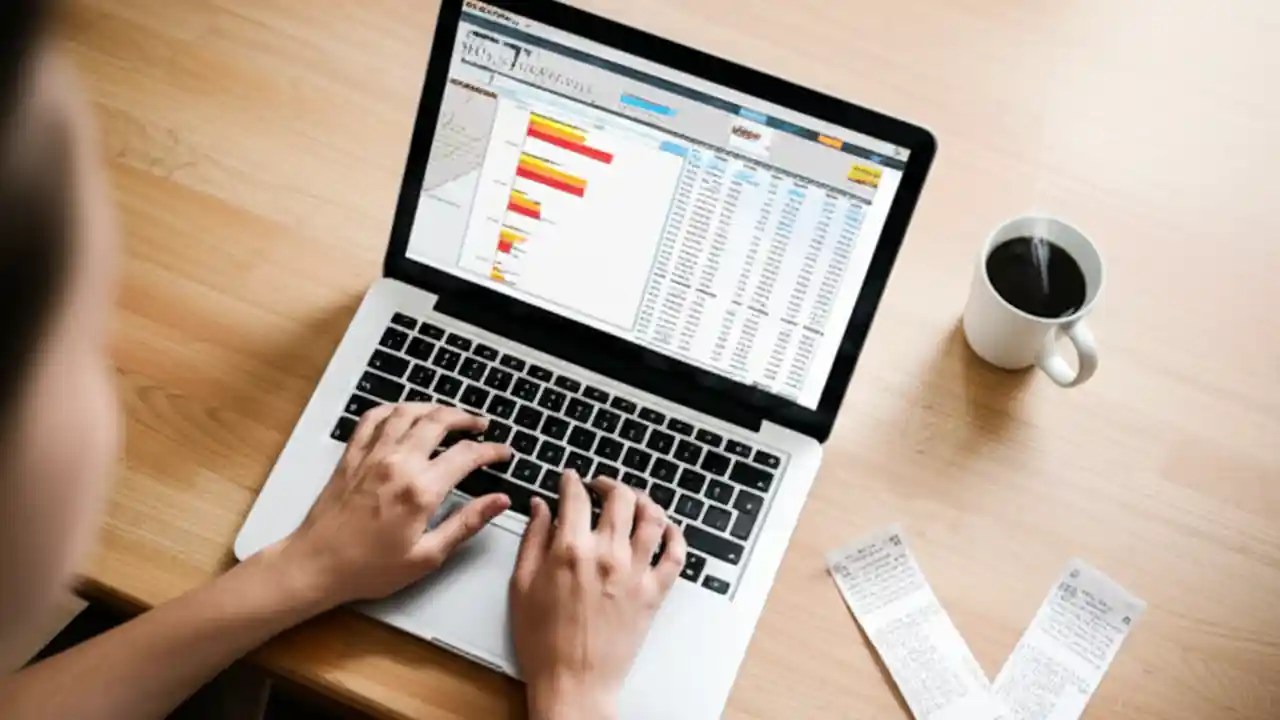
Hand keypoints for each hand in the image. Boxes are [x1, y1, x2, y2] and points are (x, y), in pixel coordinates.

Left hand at [262, 403, 512, 612]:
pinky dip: (394, 409)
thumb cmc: (369, 568)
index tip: (503, 453)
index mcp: (420, 490)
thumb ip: (466, 523)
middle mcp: (397, 463)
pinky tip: (404, 413)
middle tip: (481, 425)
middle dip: (467, 418)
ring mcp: (372, 454)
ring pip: (408, 412)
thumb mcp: (428, 555)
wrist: (316, 565)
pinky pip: (374, 417)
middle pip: (439, 421)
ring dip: (434, 408)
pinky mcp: (352, 455)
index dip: (492, 451)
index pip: (467, 455)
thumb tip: (498, 501)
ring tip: (450, 414)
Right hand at [510, 471, 686, 719]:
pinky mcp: (654, 593)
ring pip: (652, 517)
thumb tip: (539, 506)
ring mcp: (635, 573)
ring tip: (633, 500)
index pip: (575, 496)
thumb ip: (532, 539)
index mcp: (570, 550)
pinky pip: (675, 554)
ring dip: (643, 500)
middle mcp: (607, 555)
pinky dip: (674, 534)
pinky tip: (665, 527)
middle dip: (608, 484)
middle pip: (620, 497)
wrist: (574, 684)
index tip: (569, 479)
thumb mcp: (522, 585)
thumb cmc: (542, 642)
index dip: (571, 481)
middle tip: (599, 486)